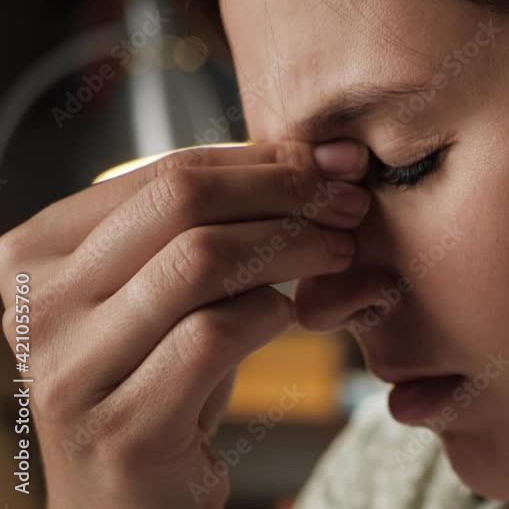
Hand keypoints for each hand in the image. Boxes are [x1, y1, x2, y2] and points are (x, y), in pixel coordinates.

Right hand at [0, 139, 370, 507]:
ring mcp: (69, 369)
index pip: (162, 173)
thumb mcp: (171, 293)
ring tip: (339, 251)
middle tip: (349, 203)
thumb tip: (317, 157)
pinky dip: (271, 312)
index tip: (331, 163)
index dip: (259, 160)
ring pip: (200, 261)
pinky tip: (294, 314)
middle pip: (180, 203)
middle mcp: (35, 303)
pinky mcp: (121, 427)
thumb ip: (215, 225)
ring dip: (292, 246)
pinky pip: (215, 336)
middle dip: (283, 191)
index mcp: (38, 253)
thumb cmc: (158, 381)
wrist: (132, 500)